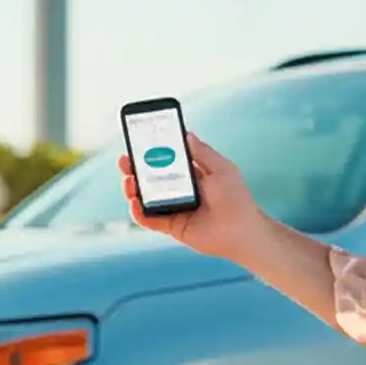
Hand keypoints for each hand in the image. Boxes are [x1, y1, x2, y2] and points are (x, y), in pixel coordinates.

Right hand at [118, 132, 271, 260]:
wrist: (241, 230)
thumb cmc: (236, 198)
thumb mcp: (221, 168)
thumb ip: (203, 152)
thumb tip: (187, 134)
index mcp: (192, 175)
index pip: (167, 161)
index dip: (152, 152)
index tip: (139, 141)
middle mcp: (181, 191)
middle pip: (151, 178)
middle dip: (135, 169)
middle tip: (124, 161)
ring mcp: (175, 208)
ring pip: (147, 198)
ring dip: (133, 189)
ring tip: (129, 182)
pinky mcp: (172, 226)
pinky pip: (150, 220)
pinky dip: (139, 213)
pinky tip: (135, 203)